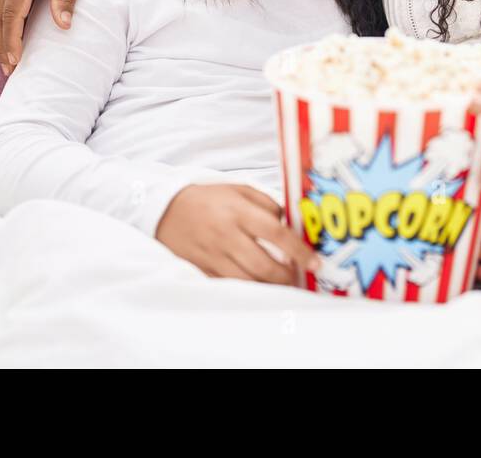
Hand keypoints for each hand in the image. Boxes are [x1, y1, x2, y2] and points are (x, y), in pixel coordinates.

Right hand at [155, 183, 320, 284]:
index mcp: (238, 212)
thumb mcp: (239, 190)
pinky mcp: (202, 269)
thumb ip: (267, 204)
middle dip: (287, 275)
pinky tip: (260, 287)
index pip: (276, 235)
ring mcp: (213, 255)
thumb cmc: (209, 198)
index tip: (315, 262)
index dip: (299, 251)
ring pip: (247, 281)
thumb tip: (289, 225)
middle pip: (263, 265)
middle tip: (300, 276)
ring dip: (270, 286)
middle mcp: (226, 235)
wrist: (165, 209)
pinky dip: (248, 289)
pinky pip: (230, 285)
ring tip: (283, 283)